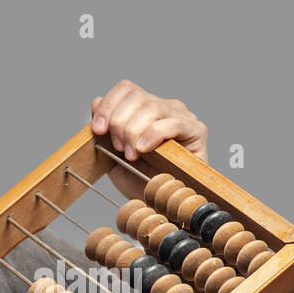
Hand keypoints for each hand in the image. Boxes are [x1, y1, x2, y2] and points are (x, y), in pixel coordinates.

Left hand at [90, 79, 208, 199]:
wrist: (159, 203)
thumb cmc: (139, 179)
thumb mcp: (112, 153)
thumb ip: (104, 128)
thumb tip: (97, 102)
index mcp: (145, 107)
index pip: (126, 89)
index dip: (109, 105)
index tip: (97, 130)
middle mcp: (164, 107)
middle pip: (137, 96)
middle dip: (120, 123)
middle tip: (118, 148)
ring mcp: (181, 117)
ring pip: (152, 107)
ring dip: (134, 131)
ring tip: (131, 154)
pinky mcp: (196, 131)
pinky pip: (174, 123)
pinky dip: (154, 134)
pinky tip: (144, 149)